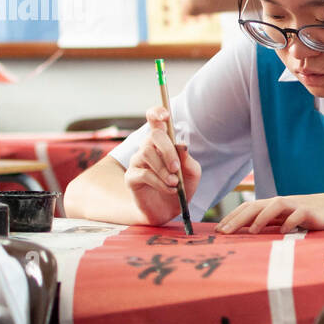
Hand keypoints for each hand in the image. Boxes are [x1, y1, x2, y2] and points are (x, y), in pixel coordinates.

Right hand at [124, 106, 201, 222]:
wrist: (169, 210)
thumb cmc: (181, 187)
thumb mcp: (192, 173)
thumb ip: (188, 159)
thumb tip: (182, 144)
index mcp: (162, 142)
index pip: (154, 120)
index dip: (157, 113)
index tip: (165, 115)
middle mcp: (147, 148)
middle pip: (153, 136)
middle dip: (167, 150)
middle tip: (176, 168)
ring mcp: (137, 161)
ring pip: (146, 154)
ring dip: (163, 170)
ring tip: (174, 183)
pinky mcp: (131, 177)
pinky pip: (143, 174)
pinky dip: (159, 182)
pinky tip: (170, 189)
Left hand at [215, 193, 323, 233]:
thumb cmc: (316, 218)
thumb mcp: (292, 222)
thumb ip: (275, 225)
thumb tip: (253, 234)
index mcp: (278, 206)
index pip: (250, 207)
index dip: (234, 216)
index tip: (219, 230)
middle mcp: (285, 203)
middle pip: (256, 205)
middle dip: (238, 217)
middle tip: (224, 231)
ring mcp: (298, 205)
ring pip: (274, 204)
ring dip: (261, 217)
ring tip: (250, 231)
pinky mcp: (312, 211)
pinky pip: (298, 214)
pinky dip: (289, 222)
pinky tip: (283, 231)